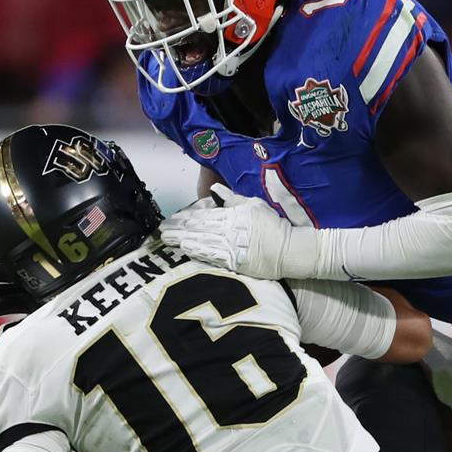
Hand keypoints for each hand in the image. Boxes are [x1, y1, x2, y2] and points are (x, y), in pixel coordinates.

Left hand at [159, 193, 295, 277]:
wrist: (290, 250)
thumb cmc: (274, 226)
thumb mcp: (255, 205)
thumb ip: (233, 198)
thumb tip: (216, 190)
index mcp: (233, 214)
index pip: (203, 215)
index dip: (185, 216)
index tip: (172, 218)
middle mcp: (229, 230)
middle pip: (198, 228)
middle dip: (178, 228)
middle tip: (162, 229)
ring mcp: (231, 246)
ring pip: (200, 241)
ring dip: (182, 240)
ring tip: (167, 239)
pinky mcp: (234, 262)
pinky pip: (211, 256)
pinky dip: (196, 252)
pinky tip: (185, 249)